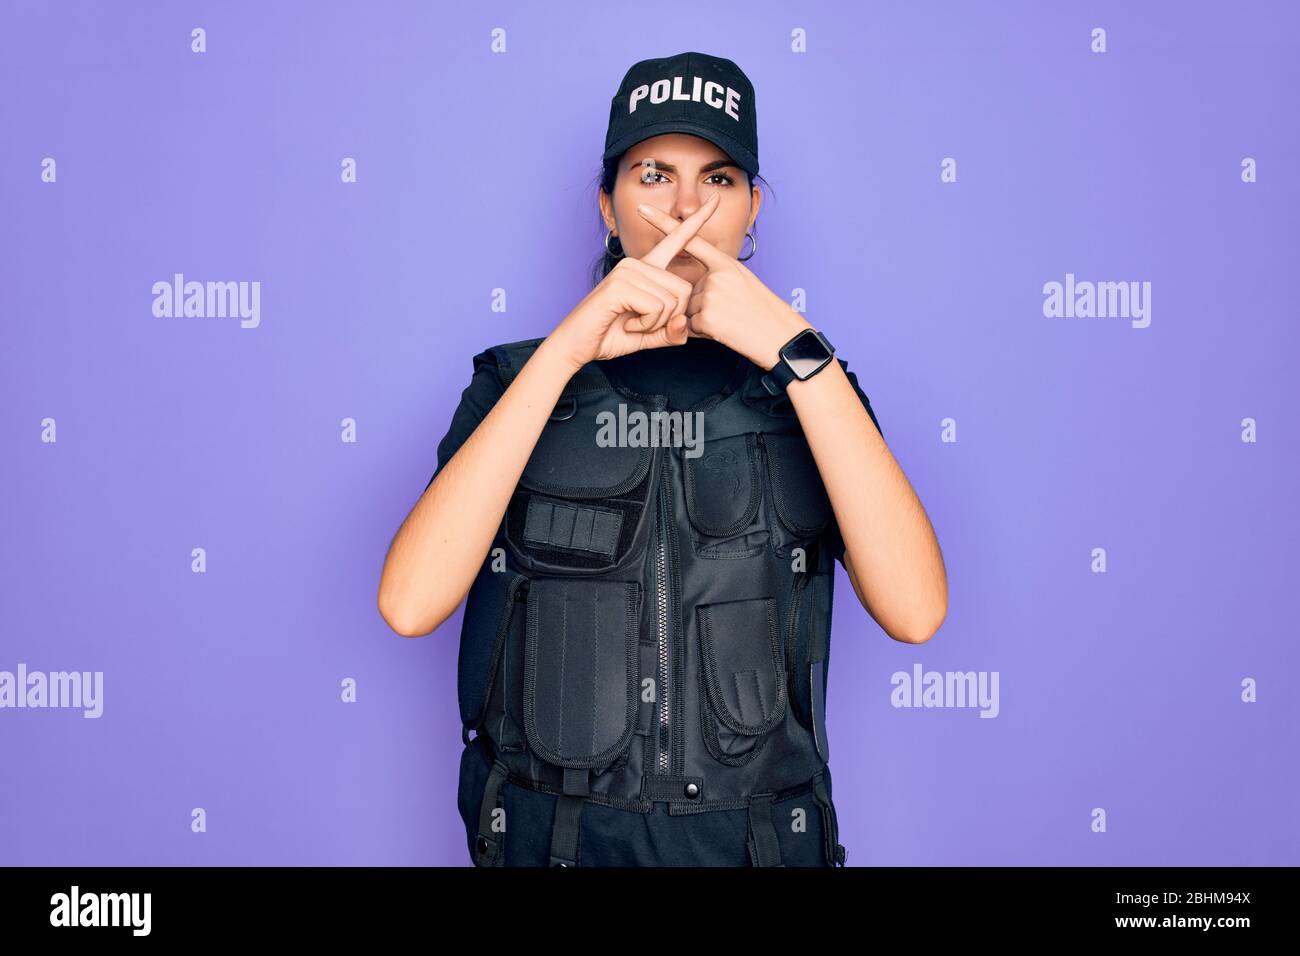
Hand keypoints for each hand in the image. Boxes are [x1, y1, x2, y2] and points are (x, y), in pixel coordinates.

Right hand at [549, 193, 722, 370]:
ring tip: (631, 323)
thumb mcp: (650, 335)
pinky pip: (656, 308)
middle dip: (669, 318)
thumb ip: (671, 331)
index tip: (715, 200)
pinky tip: (626, 324)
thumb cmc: (609, 336)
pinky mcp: (620, 284)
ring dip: (655, 324)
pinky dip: (646, 325)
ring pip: (671, 301)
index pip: (676, 240)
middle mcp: (638, 263)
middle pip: (683, 290)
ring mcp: (628, 270)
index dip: (696, 222)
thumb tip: (685, 324)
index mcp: (647, 268)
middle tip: (642, 324)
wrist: (576, 346)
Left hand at [635, 203, 811, 369]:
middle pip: (688, 291)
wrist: (780, 338)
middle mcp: (715, 275)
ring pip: (687, 310)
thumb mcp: (743, 283)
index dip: (664, 224)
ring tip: (730, 322)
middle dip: (701, 307)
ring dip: (702, 321)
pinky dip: (703, 333)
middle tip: (731, 313)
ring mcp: (710, 296)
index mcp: (726, 263)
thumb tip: (692, 289)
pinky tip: (725, 331)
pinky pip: (689, 327)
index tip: (643, 209)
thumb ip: (717, 278)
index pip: (690, 240)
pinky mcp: (705, 318)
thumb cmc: (764, 313)